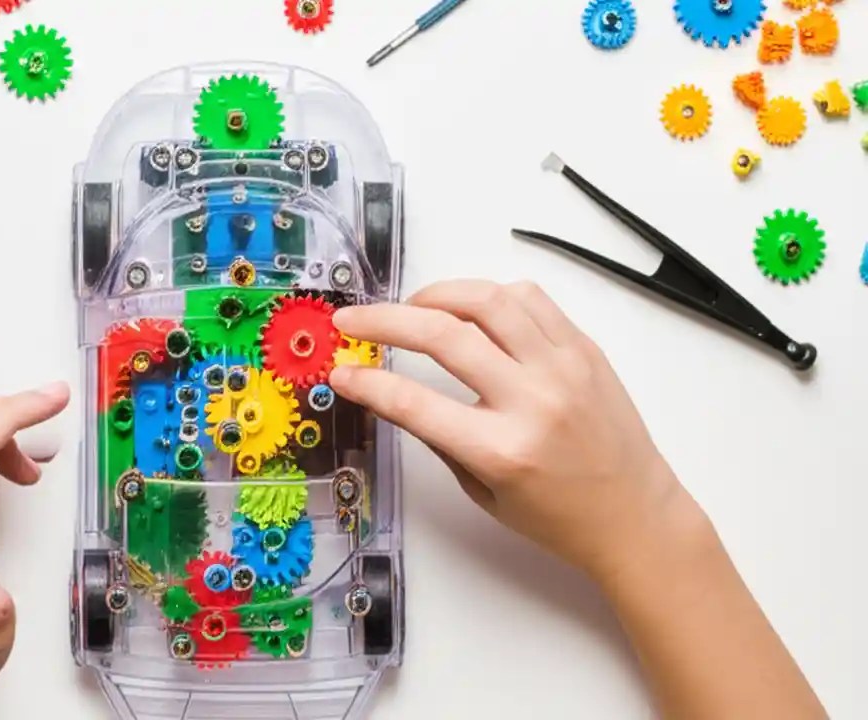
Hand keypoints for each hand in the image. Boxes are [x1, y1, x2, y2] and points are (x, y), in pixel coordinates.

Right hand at [331, 280, 705, 579]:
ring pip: (489, 299)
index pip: (415, 402)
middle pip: (444, 335)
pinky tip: (470, 311)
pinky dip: (489, 296)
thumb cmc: (558, 517)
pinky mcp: (585, 349)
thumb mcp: (483, 493)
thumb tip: (395, 393)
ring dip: (437, 294)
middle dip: (385, 320)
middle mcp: (533, 401)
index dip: (367, 382)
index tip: (341, 371)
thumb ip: (440, 439)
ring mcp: (564, 368)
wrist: (636, 516)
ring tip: (413, 307)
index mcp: (501, 451)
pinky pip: (530, 300)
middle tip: (354, 319)